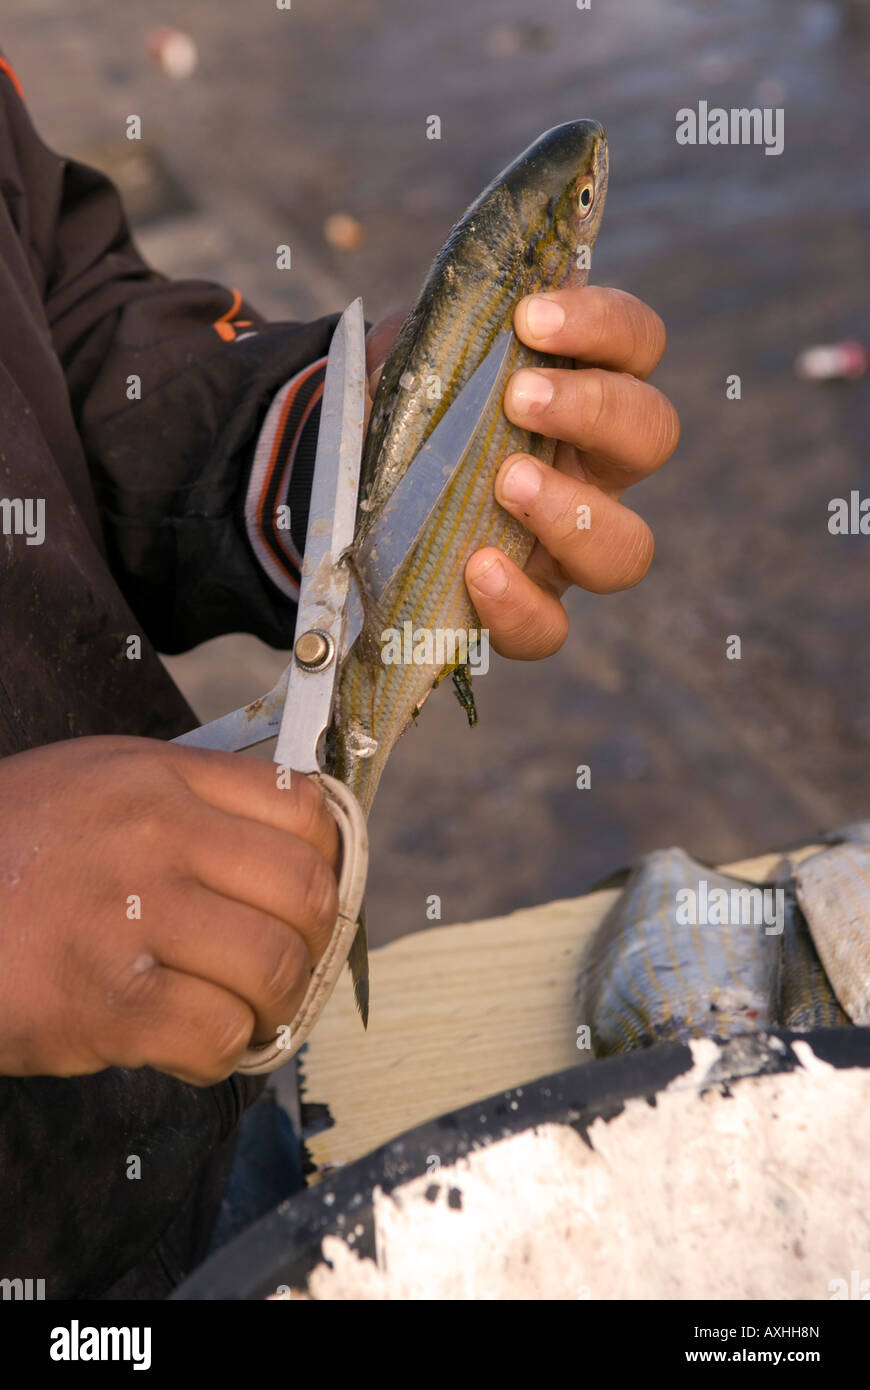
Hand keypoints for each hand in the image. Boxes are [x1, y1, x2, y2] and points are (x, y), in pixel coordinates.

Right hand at [0, 737, 338, 1083]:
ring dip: (273, 1004)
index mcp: (159, 777)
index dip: (327, 860)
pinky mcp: (108, 1002)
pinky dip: (221, 1052)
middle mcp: (156, 835)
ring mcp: (133, 916)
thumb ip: (188, 800)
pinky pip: (219, 1034)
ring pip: (276, 967)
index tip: (312, 895)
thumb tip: (290, 847)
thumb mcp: (94, 783)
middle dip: (311, 942)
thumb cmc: (4, 851)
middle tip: (282, 965)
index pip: (303, 806)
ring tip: (238, 1009)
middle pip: (305, 891)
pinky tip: (188, 1043)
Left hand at [367, 288, 678, 658]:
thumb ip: (450, 330)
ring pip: (628, 549)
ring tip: (506, 483)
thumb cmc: (405, 407)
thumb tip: (461, 308)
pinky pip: (551, 628)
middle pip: (653, 436)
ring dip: (575, 512)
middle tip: (520, 399)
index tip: (531, 317)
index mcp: (582, 389)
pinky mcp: (527, 609)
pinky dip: (519, 604)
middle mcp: (593, 467)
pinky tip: (477, 570)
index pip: (635, 344)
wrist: (345, 475)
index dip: (602, 325)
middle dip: (596, 410)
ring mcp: (567, 546)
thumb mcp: (423, 355)